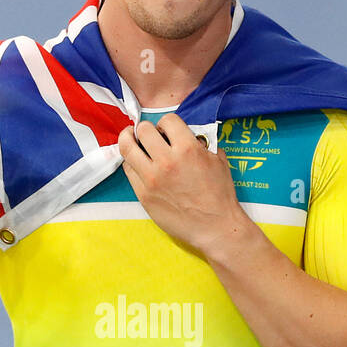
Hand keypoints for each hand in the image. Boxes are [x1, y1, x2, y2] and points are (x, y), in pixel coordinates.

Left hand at [118, 113, 243, 255]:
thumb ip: (202, 144)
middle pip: (144, 130)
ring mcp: (152, 179)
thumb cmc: (220, 195)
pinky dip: (131, 162)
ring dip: (129, 140)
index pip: (167, 120)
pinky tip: (136, 162)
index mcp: (187, 149)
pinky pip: (128, 170)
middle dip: (146, 129)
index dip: (166, 123)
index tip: (167, 130)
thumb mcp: (218, 161)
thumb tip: (191, 137)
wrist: (215, 227)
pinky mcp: (144, 194)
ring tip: (130, 139)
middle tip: (148, 134)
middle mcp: (167, 161)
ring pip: (127, 148)